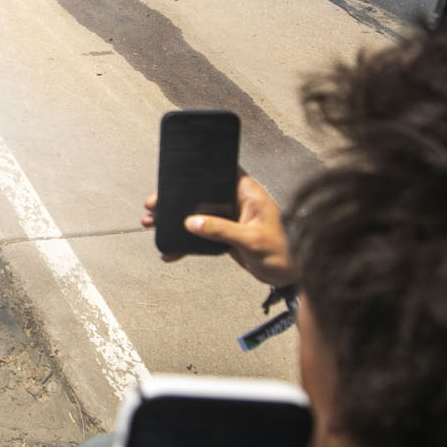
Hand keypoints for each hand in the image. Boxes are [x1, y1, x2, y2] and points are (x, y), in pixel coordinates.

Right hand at [142, 174, 294, 285]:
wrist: (293, 276)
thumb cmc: (284, 251)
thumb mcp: (251, 240)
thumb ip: (221, 230)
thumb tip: (191, 223)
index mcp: (246, 192)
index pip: (216, 171)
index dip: (193, 171)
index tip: (170, 178)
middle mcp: (236, 201)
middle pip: (199, 193)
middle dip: (174, 199)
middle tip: (153, 205)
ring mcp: (229, 218)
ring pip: (196, 214)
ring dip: (175, 220)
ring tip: (152, 223)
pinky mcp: (226, 235)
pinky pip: (201, 235)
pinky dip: (185, 242)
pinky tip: (171, 250)